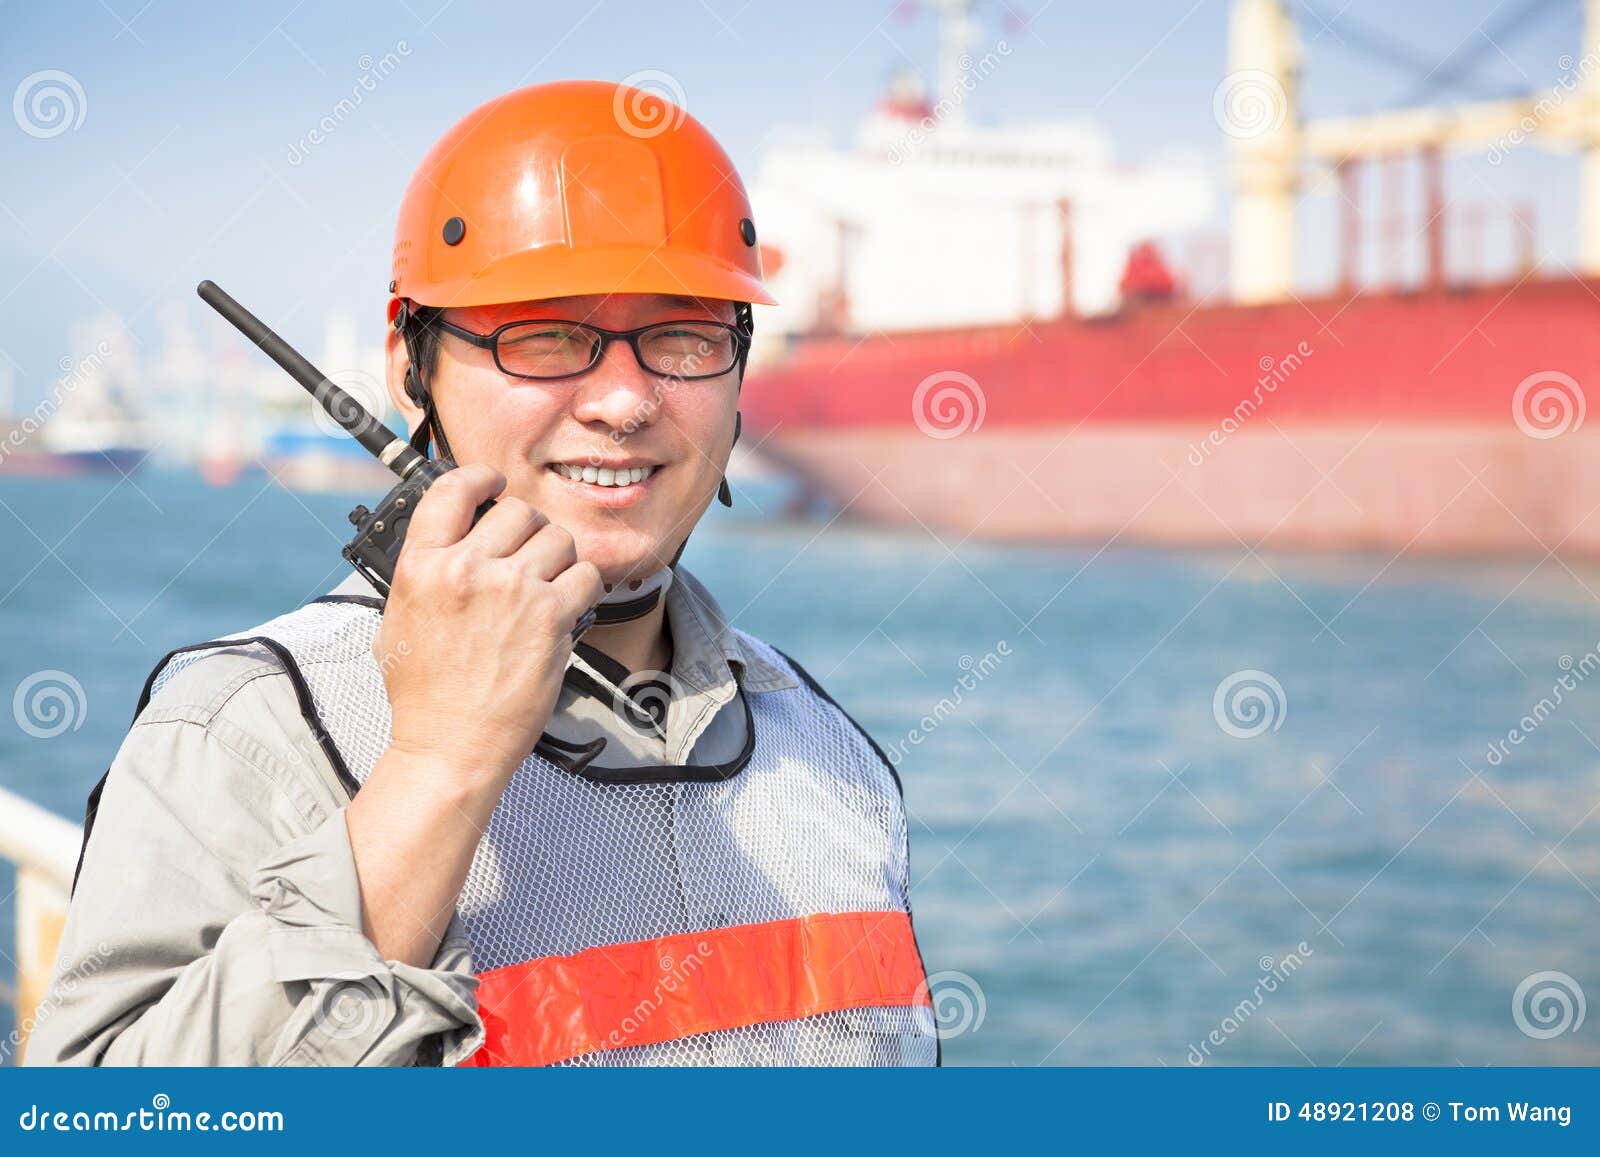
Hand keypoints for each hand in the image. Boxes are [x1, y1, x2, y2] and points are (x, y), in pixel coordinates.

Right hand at [372, 463, 602, 783]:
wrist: (450, 745)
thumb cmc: (424, 693)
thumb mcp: (399, 620)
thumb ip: (425, 572)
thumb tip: (453, 536)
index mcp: (421, 565)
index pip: (453, 489)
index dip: (481, 476)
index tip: (495, 480)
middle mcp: (465, 569)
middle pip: (516, 510)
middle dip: (528, 531)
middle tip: (527, 557)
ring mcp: (511, 590)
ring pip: (556, 538)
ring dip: (558, 559)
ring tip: (547, 586)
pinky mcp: (549, 617)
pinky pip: (585, 575)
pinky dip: (582, 588)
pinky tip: (568, 607)